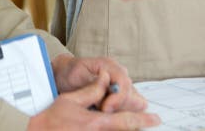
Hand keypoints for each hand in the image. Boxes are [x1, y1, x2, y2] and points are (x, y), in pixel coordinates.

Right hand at [27, 80, 160, 130]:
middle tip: (147, 120)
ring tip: (125, 120)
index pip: (126, 121)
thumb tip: (105, 79)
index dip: (143, 119)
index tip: (156, 118)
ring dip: (122, 127)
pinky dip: (109, 130)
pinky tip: (106, 125)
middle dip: (135, 125)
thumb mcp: (70, 100)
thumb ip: (91, 90)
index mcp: (96, 123)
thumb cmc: (49, 119)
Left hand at [51, 54, 145, 112]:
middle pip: (131, 94)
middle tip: (101, 110)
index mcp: (109, 65)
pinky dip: (121, 111)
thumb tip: (106, 88)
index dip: (118, 98)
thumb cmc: (71, 72)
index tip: (105, 109)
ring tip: (102, 108)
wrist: (67, 73)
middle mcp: (120, 73)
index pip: (124, 82)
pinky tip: (107, 110)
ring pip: (134, 102)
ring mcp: (122, 83)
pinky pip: (131, 106)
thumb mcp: (77, 75)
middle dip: (118, 106)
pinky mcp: (122, 93)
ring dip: (120, 109)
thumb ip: (93, 83)